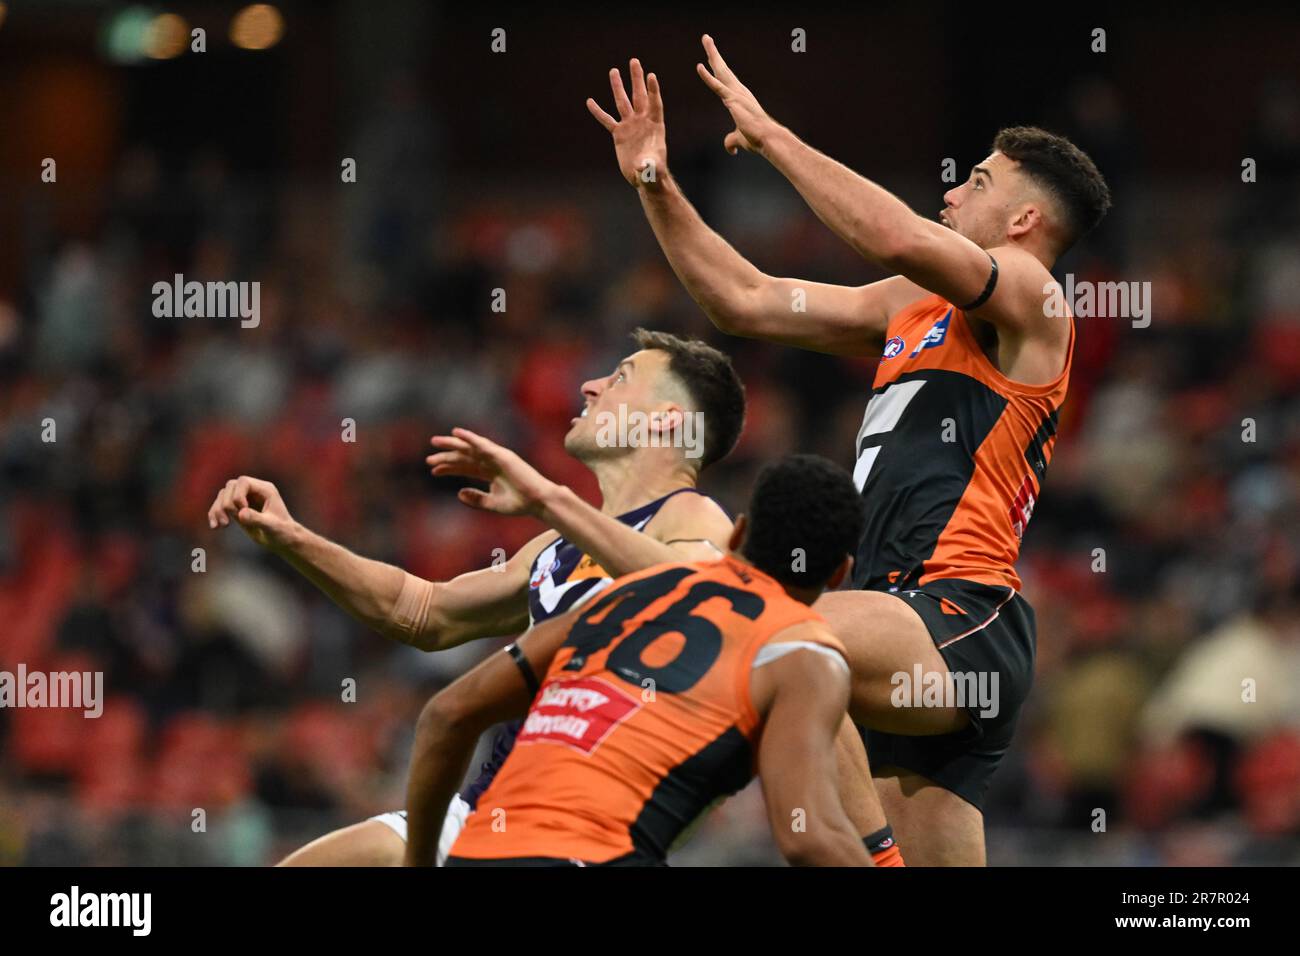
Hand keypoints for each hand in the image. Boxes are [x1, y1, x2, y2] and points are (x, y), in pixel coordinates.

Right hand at [207, 476, 296, 550]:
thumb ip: (257, 519)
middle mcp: (254, 491)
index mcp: (265, 490)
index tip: (242, 510)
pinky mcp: (237, 508)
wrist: (283, 540)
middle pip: (230, 486)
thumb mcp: (271, 526)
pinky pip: (220, 505)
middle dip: (227, 503)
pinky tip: (215, 527)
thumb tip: (240, 514)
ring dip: (218, 509)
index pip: (243, 482)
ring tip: (223, 525)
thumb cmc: (282, 532)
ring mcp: (245, 498)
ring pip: (223, 495)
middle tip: (231, 521)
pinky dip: (215, 514)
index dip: (238, 495)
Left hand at [427, 428, 556, 517]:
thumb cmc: (520, 503)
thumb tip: (458, 493)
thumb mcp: (492, 503)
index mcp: (490, 472)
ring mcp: (496, 457)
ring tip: (435, 442)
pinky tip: (456, 433)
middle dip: (446, 456)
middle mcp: (492, 462)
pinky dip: (469, 437)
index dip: (448, 468)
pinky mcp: (502, 455)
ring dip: (453, 444)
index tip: (433, 471)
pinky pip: (482, 444)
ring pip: (470, 448)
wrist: (538, 502)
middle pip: (464, 456)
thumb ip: (476, 498)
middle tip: (429, 458)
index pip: (465, 467)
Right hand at [586, 58, 668, 189]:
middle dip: (637, 79)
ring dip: (618, 87)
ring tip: (614, 70)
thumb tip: (642, 165)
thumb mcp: (653, 170)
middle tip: (634, 61)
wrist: (645, 177)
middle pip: (639, 96)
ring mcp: (630, 126)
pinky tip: (590, 101)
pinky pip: (607, 120)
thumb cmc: (654, 173)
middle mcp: (642, 122)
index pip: (654, 104)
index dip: (653, 91)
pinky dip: (598, 112)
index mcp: (654, 126)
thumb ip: (649, 166)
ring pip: (623, 103)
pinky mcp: (619, 134)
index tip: (651, 76)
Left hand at [695, 34, 779, 155]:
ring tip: (705, 38)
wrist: (767, 139)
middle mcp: (738, 91)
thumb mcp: (739, 139)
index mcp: (739, 98)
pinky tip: (699, 66)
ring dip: (712, 53)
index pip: (724, 80)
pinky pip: (717, 86)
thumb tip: (730, 149)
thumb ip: (731, 142)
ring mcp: (735, 94)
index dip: (716, 68)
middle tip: (706, 38)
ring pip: (720, 70)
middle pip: (722, 69)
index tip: (710, 58)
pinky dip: (708, 76)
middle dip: (713, 53)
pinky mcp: (732, 100)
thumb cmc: (757, 139)